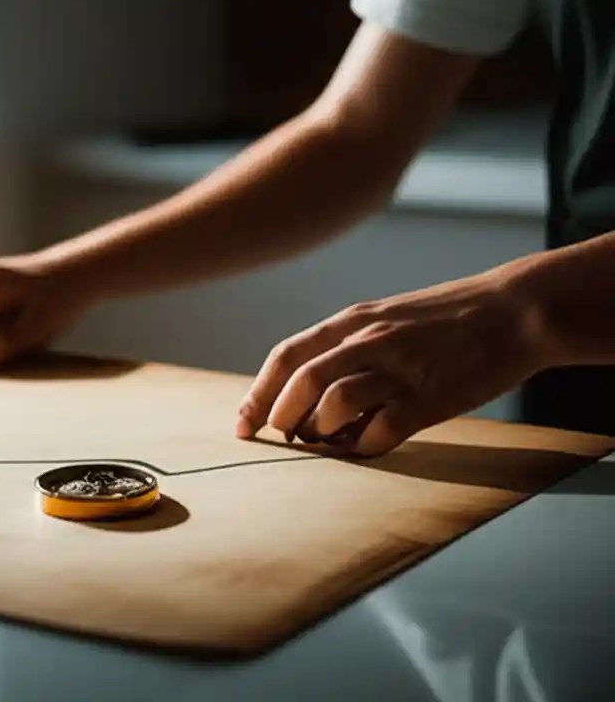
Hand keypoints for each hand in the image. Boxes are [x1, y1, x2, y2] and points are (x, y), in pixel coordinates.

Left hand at [235, 270, 547, 455]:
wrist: (515, 310)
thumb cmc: (445, 319)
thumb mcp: (385, 317)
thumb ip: (345, 346)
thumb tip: (302, 390)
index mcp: (353, 321)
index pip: (287, 356)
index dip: (259, 393)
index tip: (243, 424)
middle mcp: (370, 341)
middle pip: (303, 382)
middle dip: (282, 417)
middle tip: (283, 439)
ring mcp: (400, 368)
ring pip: (335, 404)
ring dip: (321, 432)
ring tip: (325, 443)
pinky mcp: (430, 396)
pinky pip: (381, 430)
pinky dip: (362, 447)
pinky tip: (364, 448)